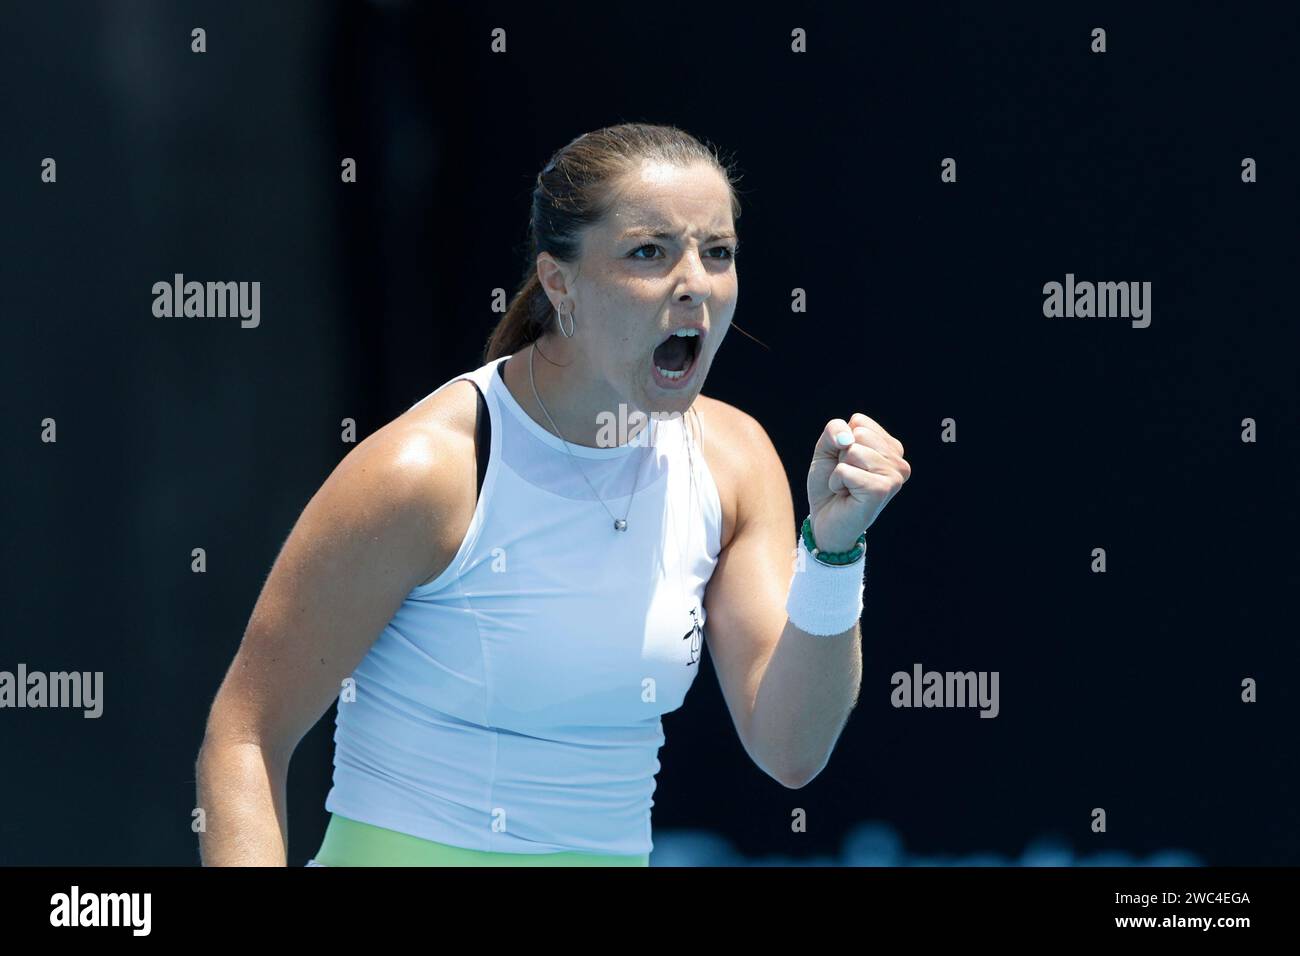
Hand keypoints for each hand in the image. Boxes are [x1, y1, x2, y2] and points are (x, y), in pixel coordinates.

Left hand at [806, 413, 910, 552]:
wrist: (825, 521)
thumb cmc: (829, 484)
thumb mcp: (827, 449)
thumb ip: (834, 430)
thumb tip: (848, 438)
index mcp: (891, 448)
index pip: (859, 421)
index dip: (842, 442)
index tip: (847, 464)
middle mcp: (899, 462)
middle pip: (858, 433)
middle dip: (841, 455)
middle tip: (847, 478)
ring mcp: (894, 476)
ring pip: (853, 451)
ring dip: (840, 470)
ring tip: (847, 487)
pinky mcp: (881, 490)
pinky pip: (845, 470)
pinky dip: (837, 482)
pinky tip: (846, 495)